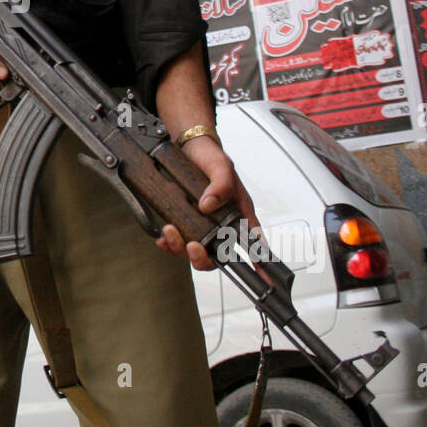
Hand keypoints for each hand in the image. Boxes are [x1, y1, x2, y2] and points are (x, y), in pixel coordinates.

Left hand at [155, 137, 260, 271]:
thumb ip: (220, 184)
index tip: (263, 278)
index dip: (259, 263)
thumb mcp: (220, 166)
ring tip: (170, 231)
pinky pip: (178, 241)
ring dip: (181, 247)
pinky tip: (163, 235)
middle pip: (219, 255)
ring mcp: (203, 224)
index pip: (253, 242)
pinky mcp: (185, 221)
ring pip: (196, 250)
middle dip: (204, 258)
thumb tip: (208, 205)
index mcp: (239, 213)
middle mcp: (222, 223)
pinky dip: (169, 242)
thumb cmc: (211, 156)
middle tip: (193, 246)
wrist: (187, 147)